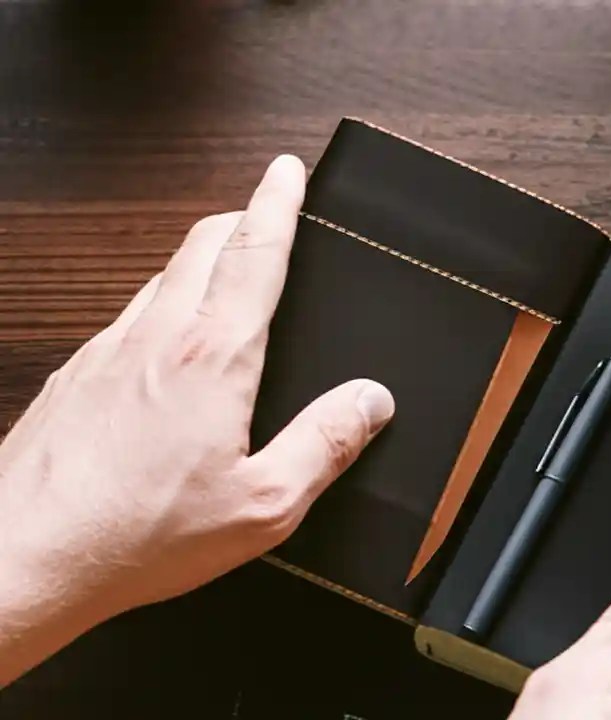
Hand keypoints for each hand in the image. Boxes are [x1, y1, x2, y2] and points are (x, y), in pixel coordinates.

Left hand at [0, 156, 393, 684]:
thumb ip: (326, 445)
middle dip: (241, 218)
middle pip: (201, 245)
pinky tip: (166, 347)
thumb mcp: (264, 505)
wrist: (22, 558)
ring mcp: (104, 353)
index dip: (277, 204)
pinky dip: (160, 306)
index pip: (254, 254)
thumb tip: (372, 400)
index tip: (287, 170)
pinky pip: (127, 318)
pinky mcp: (72, 379)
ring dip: (200, 261)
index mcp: (213, 359)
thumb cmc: (139, 536)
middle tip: (267, 213)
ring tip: (226, 276)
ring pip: (160, 277)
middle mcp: (155, 338)